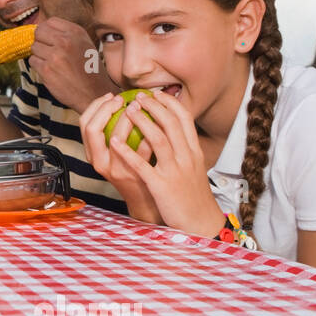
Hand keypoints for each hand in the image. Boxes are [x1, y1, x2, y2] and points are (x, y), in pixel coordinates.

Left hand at [26, 17, 117, 112]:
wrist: (94, 93)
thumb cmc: (89, 68)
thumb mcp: (84, 43)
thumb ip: (66, 34)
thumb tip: (42, 27)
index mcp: (75, 32)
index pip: (50, 21)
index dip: (46, 30)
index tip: (49, 39)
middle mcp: (65, 41)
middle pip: (38, 32)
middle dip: (40, 41)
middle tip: (48, 51)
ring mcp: (55, 56)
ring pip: (34, 47)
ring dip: (39, 55)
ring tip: (52, 63)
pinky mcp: (47, 70)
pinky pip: (32, 61)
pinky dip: (38, 66)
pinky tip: (50, 71)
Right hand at [79, 92, 161, 223]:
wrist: (148, 200)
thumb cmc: (134, 170)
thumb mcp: (115, 155)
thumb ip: (113, 133)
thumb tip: (119, 100)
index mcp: (92, 155)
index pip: (84, 124)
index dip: (97, 106)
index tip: (113, 96)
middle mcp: (100, 163)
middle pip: (93, 129)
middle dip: (107, 108)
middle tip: (125, 100)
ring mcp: (118, 169)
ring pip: (116, 138)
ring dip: (128, 118)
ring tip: (140, 107)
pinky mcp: (138, 174)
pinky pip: (143, 148)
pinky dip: (150, 132)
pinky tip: (158, 123)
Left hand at [101, 89, 222, 237]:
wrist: (201, 221)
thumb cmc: (192, 194)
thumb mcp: (193, 167)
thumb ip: (183, 149)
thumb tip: (169, 130)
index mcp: (194, 151)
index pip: (185, 119)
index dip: (170, 103)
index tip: (156, 94)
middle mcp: (186, 157)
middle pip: (171, 124)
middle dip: (154, 106)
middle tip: (138, 97)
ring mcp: (174, 171)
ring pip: (159, 140)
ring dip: (142, 122)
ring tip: (128, 110)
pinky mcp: (161, 186)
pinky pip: (142, 166)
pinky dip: (128, 152)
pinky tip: (114, 141)